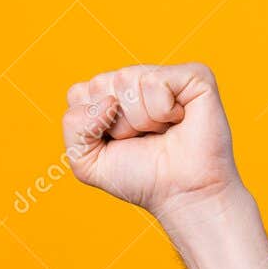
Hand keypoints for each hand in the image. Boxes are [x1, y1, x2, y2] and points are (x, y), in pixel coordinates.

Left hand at [61, 62, 243, 219]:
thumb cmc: (139, 176)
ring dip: (140, 119)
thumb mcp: (86, 161)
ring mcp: (163, 76)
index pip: (78, 94)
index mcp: (108, 96)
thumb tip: (109, 101)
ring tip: (161, 131)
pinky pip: (153, 81)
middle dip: (116, 123)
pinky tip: (178, 120)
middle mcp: (134, 81)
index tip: (116, 142)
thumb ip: (74, 127)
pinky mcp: (193, 74)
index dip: (92, 127)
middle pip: (99, 83)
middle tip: (141, 138)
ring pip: (125, 79)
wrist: (183, 193)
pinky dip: (162, 111)